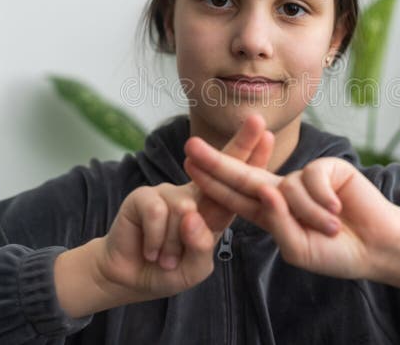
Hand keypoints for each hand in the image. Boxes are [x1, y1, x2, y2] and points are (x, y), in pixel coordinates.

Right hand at [96, 114, 274, 300]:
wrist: (130, 279)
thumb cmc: (168, 270)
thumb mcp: (195, 268)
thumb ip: (200, 246)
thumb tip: (190, 214)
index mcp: (213, 210)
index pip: (236, 184)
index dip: (252, 161)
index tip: (268, 136)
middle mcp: (194, 195)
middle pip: (220, 165)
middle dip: (241, 142)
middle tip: (257, 120)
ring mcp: (169, 192)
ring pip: (185, 211)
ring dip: (174, 245)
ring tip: (166, 260)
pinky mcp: (143, 195)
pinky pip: (157, 213)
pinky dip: (155, 241)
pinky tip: (150, 251)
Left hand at [184, 139, 399, 281]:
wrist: (377, 245)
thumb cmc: (337, 252)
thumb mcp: (299, 250)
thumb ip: (278, 225)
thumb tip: (266, 190)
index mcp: (270, 212)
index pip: (235, 196)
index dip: (212, 182)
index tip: (189, 167)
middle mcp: (282, 191)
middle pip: (244, 174)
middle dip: (217, 162)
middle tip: (190, 145)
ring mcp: (303, 178)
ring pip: (288, 189)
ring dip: (309, 214)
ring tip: (332, 227)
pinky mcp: (325, 168)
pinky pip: (312, 179)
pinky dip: (324, 199)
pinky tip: (339, 209)